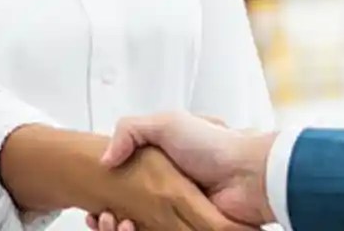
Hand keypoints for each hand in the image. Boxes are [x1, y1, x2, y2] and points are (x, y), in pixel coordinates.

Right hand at [95, 145, 259, 230]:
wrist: (248, 176)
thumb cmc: (214, 146)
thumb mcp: (167, 123)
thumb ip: (130, 131)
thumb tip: (106, 159)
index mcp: (163, 170)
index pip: (126, 187)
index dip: (107, 198)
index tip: (95, 206)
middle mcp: (170, 195)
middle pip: (129, 214)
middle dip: (108, 219)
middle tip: (101, 217)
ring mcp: (180, 217)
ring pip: (139, 229)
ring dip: (119, 229)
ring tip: (113, 223)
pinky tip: (129, 229)